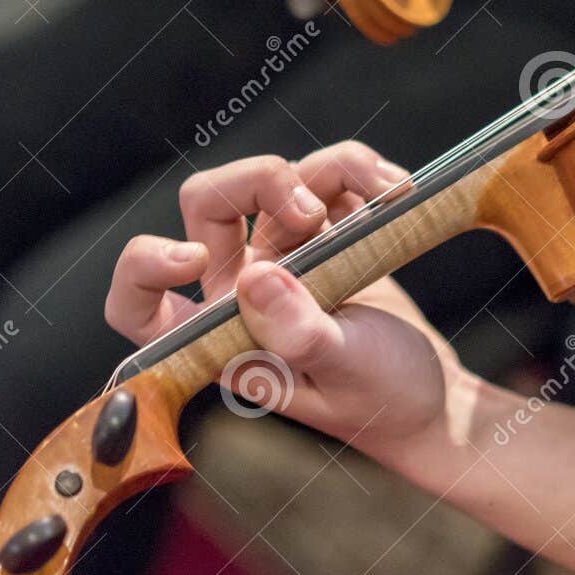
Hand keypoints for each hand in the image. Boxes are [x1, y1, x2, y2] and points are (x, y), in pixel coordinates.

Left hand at [105, 142, 468, 453]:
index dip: (144, 269)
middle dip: (259, 185)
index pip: (138, 305)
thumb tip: (255, 279)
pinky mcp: (327, 234)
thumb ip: (299, 334)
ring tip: (386, 193)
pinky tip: (397, 193)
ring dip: (333, 172)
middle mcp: (240, 293)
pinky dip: (362, 174)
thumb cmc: (384, 402)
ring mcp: (283, 258)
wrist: (436, 397)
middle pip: (209, 204)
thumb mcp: (346, 372)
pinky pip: (327, 178)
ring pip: (275, 181)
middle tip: (313, 211)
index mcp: (220, 339)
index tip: (191, 256)